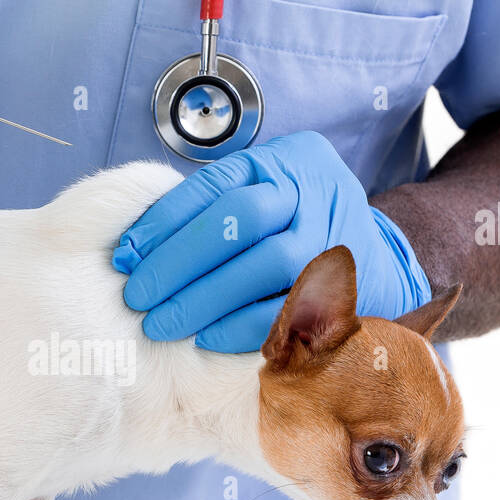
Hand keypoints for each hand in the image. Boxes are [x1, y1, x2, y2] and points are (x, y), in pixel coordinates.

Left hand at [114, 131, 431, 352]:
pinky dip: (244, 325)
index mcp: (284, 162)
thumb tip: (136, 248)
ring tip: (163, 323)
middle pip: (241, 220)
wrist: (375, 260)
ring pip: (267, 263)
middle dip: (180, 262)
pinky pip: (292, 306)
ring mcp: (334, 237)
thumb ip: (213, 209)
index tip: (125, 256)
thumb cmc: (296, 228)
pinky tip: (208, 337)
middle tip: (138, 297)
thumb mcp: (262, 195)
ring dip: (207, 298)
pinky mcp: (345, 285)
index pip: (217, 184)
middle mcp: (312, 191)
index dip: (165, 221)